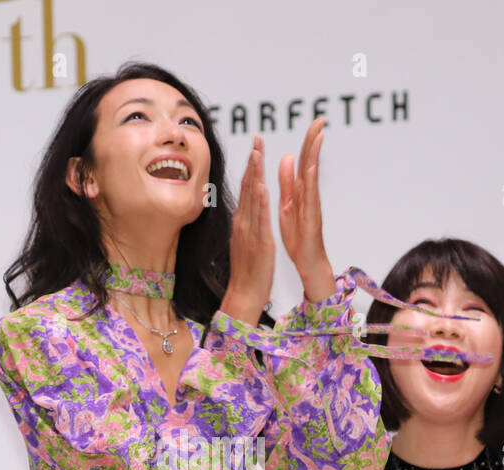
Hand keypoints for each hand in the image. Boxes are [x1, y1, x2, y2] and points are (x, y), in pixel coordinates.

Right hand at [222, 135, 272, 323]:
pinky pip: (258, 219)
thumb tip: (242, 214)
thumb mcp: (244, 245)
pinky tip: (261, 186)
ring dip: (254, 174)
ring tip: (258, 153)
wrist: (243, 296)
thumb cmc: (246, 275)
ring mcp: (250, 232)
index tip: (255, 148)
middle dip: (252, 163)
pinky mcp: (259, 242)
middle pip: (247, 188)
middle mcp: (243, 224)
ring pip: (251, 198)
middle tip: (257, 139)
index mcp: (242, 224)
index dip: (251, 168)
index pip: (247, 190)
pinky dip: (258, 201)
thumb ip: (245, 227)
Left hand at [278, 116, 333, 299]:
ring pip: (312, 176)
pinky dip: (309, 182)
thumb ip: (288, 182)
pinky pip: (309, 198)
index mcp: (300, 190)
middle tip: (321, 119)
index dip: (307, 141)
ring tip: (318, 136)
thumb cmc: (299, 235)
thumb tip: (287, 157)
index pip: (303, 160)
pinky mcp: (311, 218)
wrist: (307, 262)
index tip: (315, 121)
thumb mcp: (289, 203)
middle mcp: (308, 195)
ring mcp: (311, 206)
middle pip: (311, 162)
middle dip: (314, 140)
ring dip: (314, 156)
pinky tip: (309, 168)